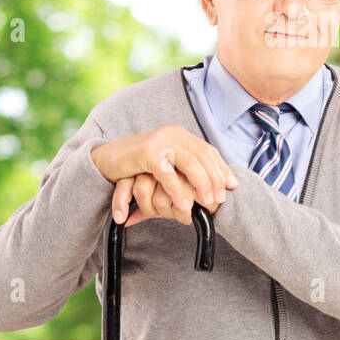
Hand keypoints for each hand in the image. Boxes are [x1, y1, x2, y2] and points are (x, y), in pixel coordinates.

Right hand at [91, 125, 236, 224]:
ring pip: (190, 163)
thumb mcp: (165, 164)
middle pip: (203, 156)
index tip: (232, 186)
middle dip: (215, 178)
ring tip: (207, 203)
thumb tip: (208, 184)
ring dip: (201, 185)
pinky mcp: (147, 152)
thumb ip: (183, 168)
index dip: (221, 168)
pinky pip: (167, 173)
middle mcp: (174, 135)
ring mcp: (161, 141)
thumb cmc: (138, 165)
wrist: (106, 159)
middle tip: (221, 198)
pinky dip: (177, 190)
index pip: (208, 150)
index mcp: (180, 136)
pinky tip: (184, 204)